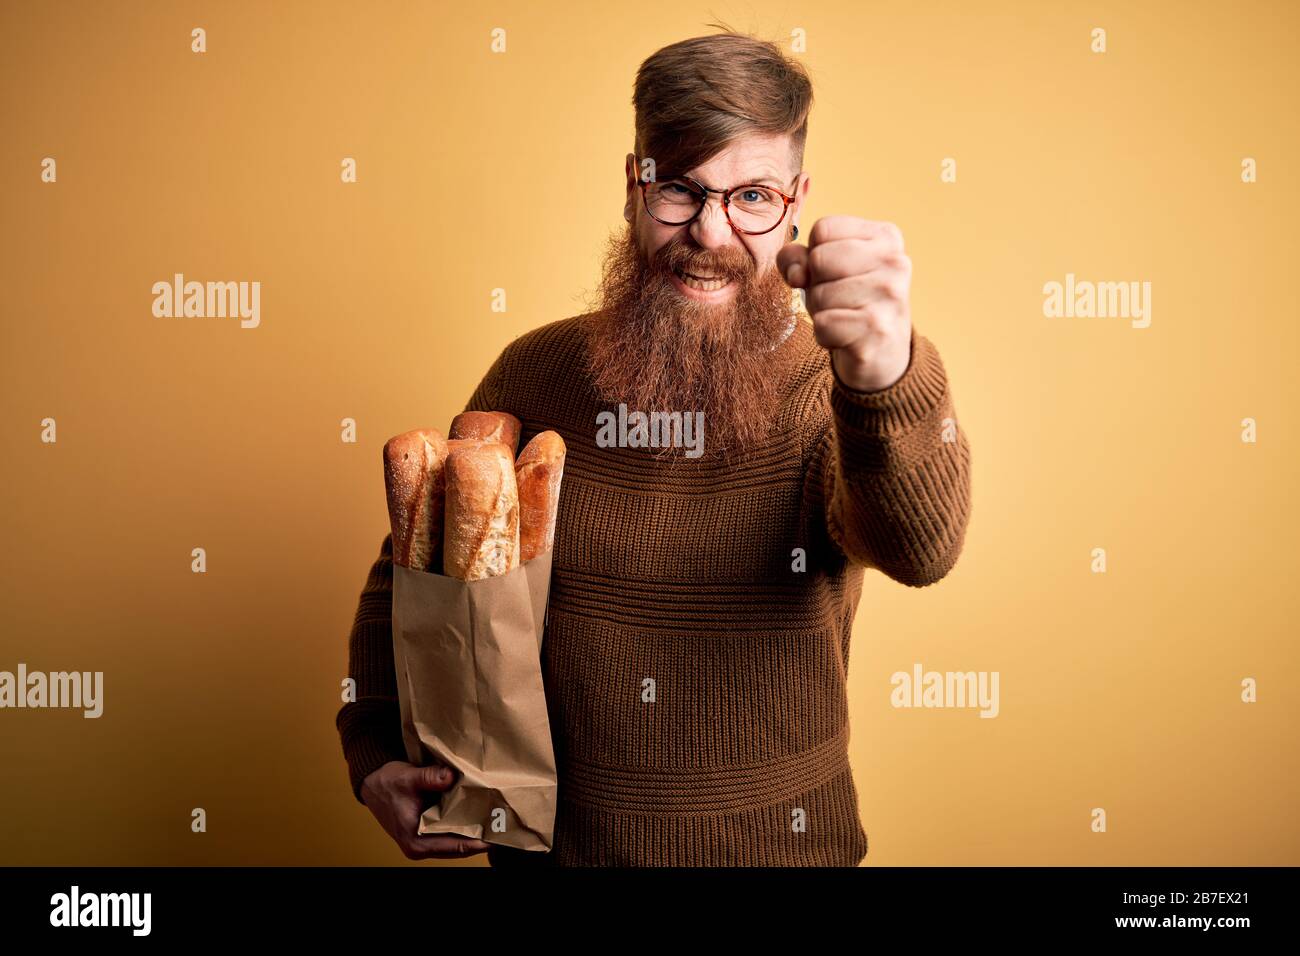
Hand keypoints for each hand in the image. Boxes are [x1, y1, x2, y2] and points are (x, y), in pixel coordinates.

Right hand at [360, 760, 491, 859]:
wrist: (372, 783)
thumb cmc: (387, 783)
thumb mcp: (408, 778)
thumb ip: (430, 778)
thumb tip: (450, 777)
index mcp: (416, 841)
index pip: (455, 846)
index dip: (479, 841)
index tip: (499, 834)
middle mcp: (421, 846)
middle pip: (459, 846)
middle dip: (481, 837)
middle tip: (504, 825)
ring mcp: (424, 841)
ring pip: (456, 841)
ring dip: (474, 831)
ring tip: (497, 820)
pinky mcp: (427, 832)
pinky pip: (451, 833)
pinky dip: (465, 825)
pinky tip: (480, 814)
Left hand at [777, 216, 912, 391]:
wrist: (884, 354)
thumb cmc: (850, 302)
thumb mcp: (826, 270)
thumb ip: (798, 257)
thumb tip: (796, 274)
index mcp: (886, 236)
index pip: (823, 229)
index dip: (814, 254)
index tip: (834, 272)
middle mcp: (895, 261)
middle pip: (819, 259)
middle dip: (815, 284)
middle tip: (838, 299)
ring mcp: (889, 295)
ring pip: (819, 294)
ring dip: (820, 312)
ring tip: (844, 318)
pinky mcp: (878, 328)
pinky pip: (823, 324)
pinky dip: (824, 335)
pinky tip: (846, 337)